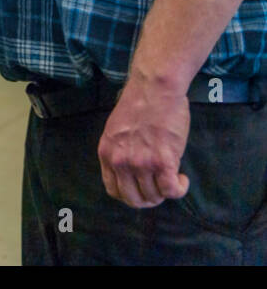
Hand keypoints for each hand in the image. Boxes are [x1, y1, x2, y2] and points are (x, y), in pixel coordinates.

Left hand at [97, 76, 189, 207]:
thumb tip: (133, 173)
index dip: (130, 195)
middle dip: (149, 199)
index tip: (142, 189)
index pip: (113, 190)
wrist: (154, 88)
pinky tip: (182, 179)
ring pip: (154, 196)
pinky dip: (179, 189)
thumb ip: (121, 152)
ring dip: (166, 192)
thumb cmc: (139, 105)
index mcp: (106, 153)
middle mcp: (120, 162)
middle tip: (160, 189)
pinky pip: (171, 190)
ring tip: (173, 178)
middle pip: (133, 199)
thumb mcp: (116, 131)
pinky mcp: (163, 161)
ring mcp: (141, 163)